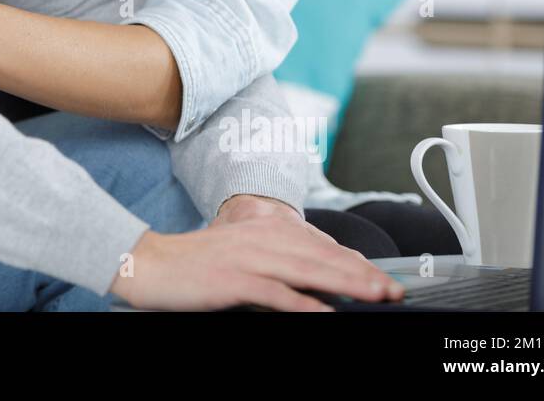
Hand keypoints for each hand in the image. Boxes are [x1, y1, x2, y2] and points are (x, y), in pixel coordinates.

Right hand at [110, 225, 404, 312]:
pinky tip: (327, 313)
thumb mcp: (239, 253)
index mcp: (265, 230)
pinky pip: (277, 294)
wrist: (148, 263)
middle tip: (395, 291)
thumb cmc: (193, 264)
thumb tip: (313, 281)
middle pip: (323, 257)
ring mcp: (248, 259)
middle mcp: (261, 239)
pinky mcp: (234, 281)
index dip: (356, 262)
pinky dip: (305, 304)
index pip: (321, 246)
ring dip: (347, 284)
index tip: (384, 278)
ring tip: (376, 297)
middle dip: (363, 274)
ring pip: (309, 271)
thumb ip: (275, 261)